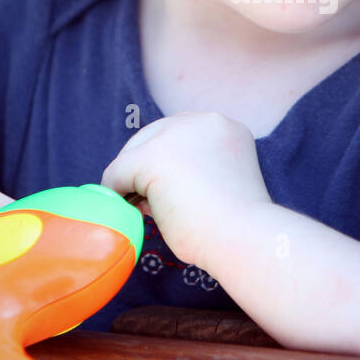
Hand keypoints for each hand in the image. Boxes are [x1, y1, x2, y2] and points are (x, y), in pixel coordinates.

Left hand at [99, 112, 271, 274]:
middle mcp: (202, 120)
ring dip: (133, 181)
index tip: (168, 192)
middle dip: (145, 170)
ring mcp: (175, 134)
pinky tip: (129, 211)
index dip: (168, 164)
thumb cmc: (235, 227)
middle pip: (152, 137)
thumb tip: (149, 180)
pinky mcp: (151, 156)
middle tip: (148, 203)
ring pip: (133, 153)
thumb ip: (194, 170)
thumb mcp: (220, 183)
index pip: (179, 135)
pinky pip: (116, 173)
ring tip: (147, 210)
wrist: (244, 239)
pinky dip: (117, 193)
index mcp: (224, 127)